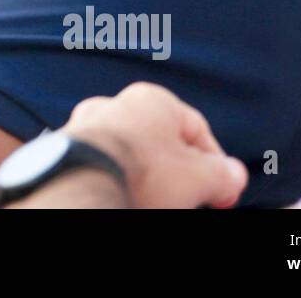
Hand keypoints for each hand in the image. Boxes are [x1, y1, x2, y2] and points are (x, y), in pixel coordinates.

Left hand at [60, 82, 246, 208]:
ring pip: (131, 153)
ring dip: (149, 177)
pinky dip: (120, 178)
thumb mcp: (198, 177)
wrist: (83, 183)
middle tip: (192, 198)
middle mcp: (116, 105)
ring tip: (160, 201)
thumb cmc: (141, 170)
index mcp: (152, 99)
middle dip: (180, 172)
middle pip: (162, 143)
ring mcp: (87, 126)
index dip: (216, 164)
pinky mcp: (67, 150)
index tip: (223, 190)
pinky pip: (104, 164)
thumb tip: (233, 176)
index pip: (197, 129)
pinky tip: (127, 193)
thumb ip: (221, 174)